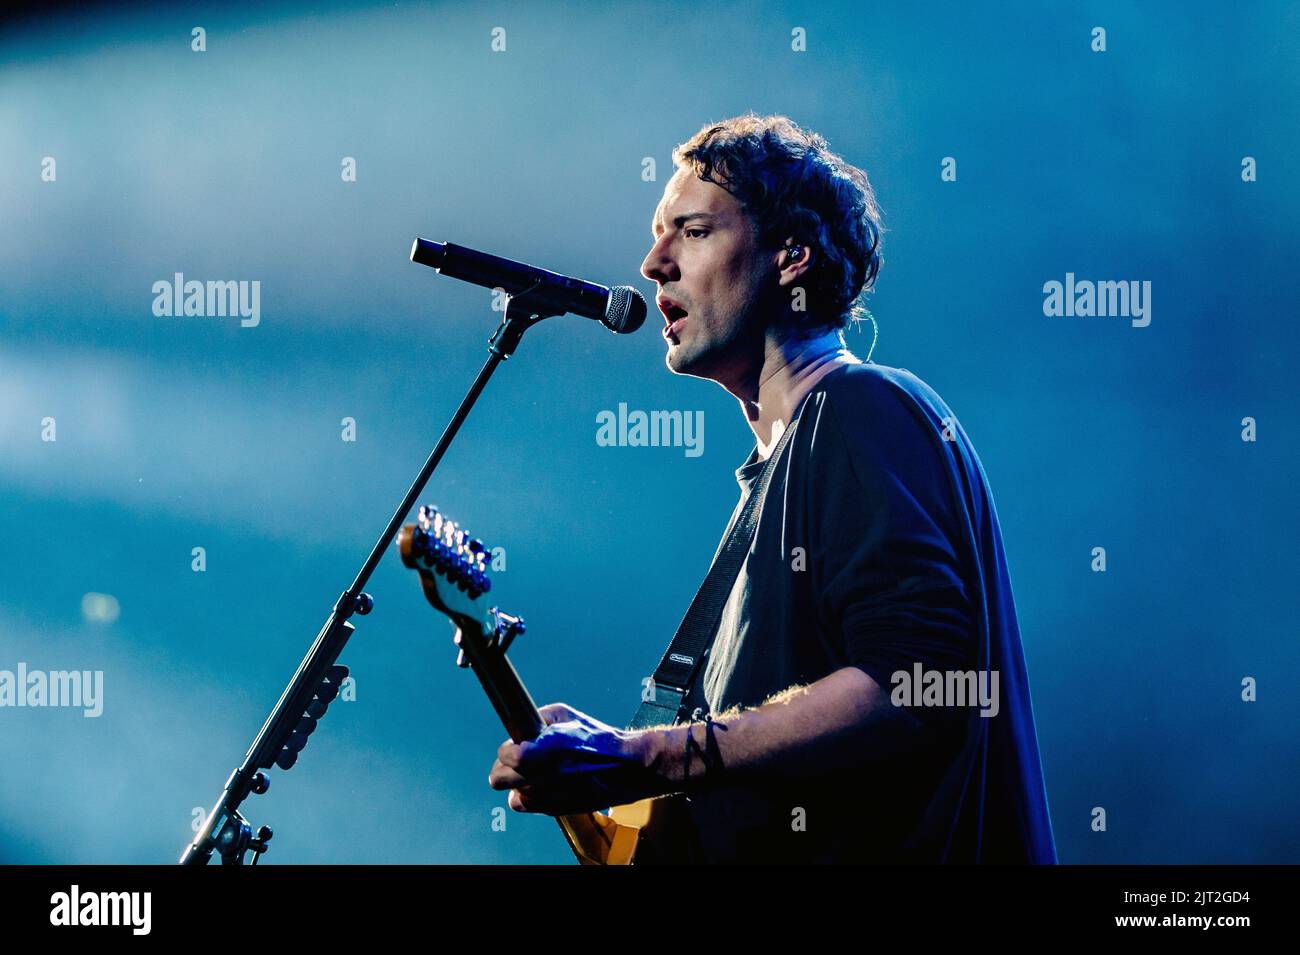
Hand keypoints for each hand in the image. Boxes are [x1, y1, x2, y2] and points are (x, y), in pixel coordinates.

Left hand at [488, 703, 664, 814]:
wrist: (624, 768)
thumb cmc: (597, 739)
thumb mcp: (565, 715)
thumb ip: (537, 720)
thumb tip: (521, 724)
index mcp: (537, 751)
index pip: (503, 754)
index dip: (511, 747)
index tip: (520, 744)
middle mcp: (538, 777)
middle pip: (497, 779)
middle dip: (506, 767)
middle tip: (521, 760)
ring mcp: (545, 796)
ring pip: (512, 794)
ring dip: (520, 783)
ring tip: (537, 772)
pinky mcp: (554, 810)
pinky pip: (527, 805)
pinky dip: (531, 796)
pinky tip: (545, 784)